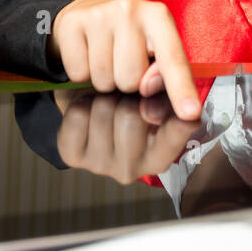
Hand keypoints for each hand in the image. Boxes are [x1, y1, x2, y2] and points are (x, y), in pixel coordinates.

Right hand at [49, 0, 201, 119]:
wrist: (86, 10)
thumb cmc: (127, 35)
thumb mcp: (151, 46)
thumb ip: (162, 70)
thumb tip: (149, 86)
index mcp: (158, 16)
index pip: (172, 59)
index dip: (182, 89)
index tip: (190, 112)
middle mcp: (130, 10)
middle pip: (131, 79)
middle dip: (126, 81)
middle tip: (121, 61)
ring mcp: (99, 15)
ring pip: (104, 80)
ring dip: (104, 79)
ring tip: (104, 57)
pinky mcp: (72, 23)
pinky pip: (78, 73)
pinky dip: (81, 74)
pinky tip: (86, 54)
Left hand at [54, 89, 199, 184]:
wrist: (91, 99)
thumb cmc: (132, 96)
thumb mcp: (155, 88)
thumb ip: (163, 82)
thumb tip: (149, 84)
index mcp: (163, 155)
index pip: (179, 132)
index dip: (175, 115)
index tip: (177, 108)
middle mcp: (134, 168)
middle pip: (131, 116)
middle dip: (126, 96)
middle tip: (125, 96)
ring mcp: (101, 165)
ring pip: (103, 111)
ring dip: (103, 96)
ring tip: (107, 101)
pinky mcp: (73, 155)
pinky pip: (77, 115)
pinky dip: (80, 103)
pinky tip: (88, 111)